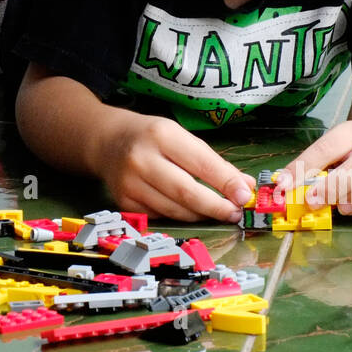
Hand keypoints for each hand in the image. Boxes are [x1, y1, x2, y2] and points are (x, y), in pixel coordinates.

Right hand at [92, 114, 256, 222]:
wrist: (106, 141)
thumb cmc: (150, 136)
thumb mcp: (180, 136)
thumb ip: (212, 162)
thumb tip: (244, 186)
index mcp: (161, 135)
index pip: (201, 163)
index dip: (226, 182)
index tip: (245, 195)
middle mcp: (142, 159)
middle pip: (187, 192)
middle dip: (217, 206)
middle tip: (235, 212)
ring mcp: (130, 183)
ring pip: (175, 210)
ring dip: (202, 214)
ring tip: (218, 212)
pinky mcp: (124, 202)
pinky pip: (161, 216)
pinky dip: (180, 216)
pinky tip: (190, 210)